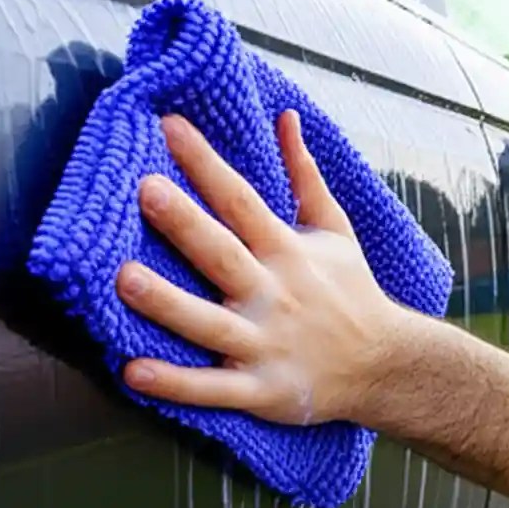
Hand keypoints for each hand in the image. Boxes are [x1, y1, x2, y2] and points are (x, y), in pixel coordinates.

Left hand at [116, 111, 410, 425]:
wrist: (384, 365)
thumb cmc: (350, 292)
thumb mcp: (335, 230)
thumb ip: (305, 176)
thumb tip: (284, 117)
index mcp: (287, 251)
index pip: (241, 200)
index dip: (206, 163)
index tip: (169, 127)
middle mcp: (274, 294)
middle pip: (223, 254)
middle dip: (185, 223)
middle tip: (145, 189)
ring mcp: (265, 345)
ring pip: (209, 323)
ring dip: (166, 304)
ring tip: (123, 279)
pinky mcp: (260, 390)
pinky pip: (211, 388)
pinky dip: (174, 383)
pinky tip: (131, 371)